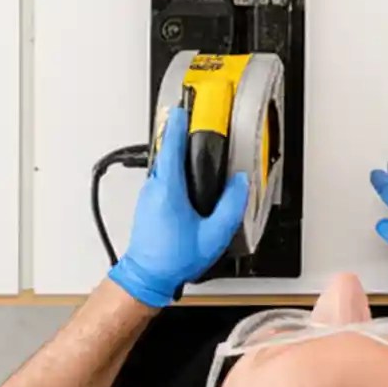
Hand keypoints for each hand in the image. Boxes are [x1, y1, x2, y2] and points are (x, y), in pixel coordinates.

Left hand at [108, 107, 248, 306]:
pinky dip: (172, 170)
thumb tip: (240, 183)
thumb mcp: (213, 235)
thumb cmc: (173, 259)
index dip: (177, 124)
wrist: (147, 277)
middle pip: (165, 152)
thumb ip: (231, 206)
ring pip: (162, 166)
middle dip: (177, 135)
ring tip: (192, 148)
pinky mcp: (147, 204)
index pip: (170, 146)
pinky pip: (160, 179)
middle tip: (192, 122)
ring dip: (175, 153)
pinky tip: (186, 178)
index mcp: (168, 189)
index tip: (182, 109)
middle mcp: (154, 188)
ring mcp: (148, 196)